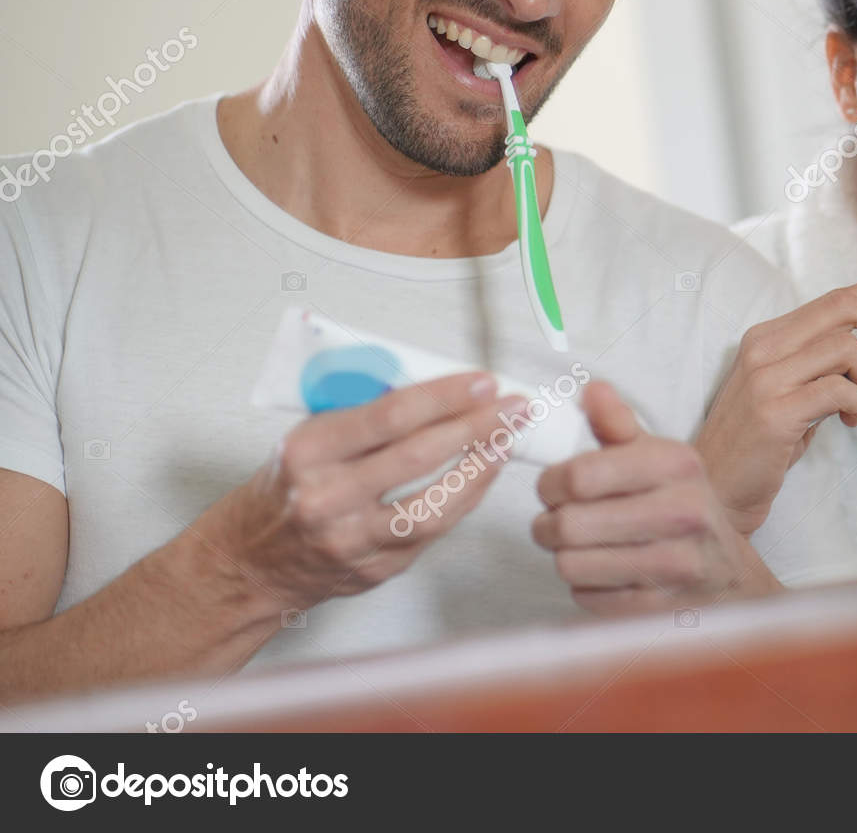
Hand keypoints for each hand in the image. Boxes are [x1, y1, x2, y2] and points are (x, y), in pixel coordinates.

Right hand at [196, 372, 521, 611]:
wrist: (248, 562)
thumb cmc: (285, 489)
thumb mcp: (307, 437)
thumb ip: (363, 415)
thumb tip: (436, 389)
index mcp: (308, 452)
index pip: (389, 415)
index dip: (444, 396)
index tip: (481, 381)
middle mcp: (326, 498)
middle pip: (418, 456)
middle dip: (477, 426)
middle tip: (513, 407)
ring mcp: (351, 541)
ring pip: (433, 505)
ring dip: (480, 470)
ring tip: (506, 441)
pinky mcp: (374, 569)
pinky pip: (432, 533)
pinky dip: (464, 502)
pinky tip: (483, 477)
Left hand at [533, 381, 779, 616]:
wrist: (727, 574)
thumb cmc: (680, 508)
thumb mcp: (657, 459)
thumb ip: (617, 424)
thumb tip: (590, 389)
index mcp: (677, 464)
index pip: (580, 475)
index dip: (549, 483)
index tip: (552, 488)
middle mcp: (683, 512)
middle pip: (569, 525)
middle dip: (548, 525)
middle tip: (555, 523)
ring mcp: (675, 564)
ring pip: (572, 565)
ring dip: (565, 558)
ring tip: (579, 548)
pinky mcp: (661, 609)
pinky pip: (589, 598)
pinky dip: (587, 588)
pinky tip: (605, 574)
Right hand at [694, 267, 856, 533]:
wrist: (717, 492)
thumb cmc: (762, 448)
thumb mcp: (809, 403)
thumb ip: (846, 375)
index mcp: (768, 338)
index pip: (833, 298)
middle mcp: (764, 348)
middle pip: (843, 308)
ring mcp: (766, 378)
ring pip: (847, 348)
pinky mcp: (775, 411)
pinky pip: (840, 388)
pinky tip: (852, 420)